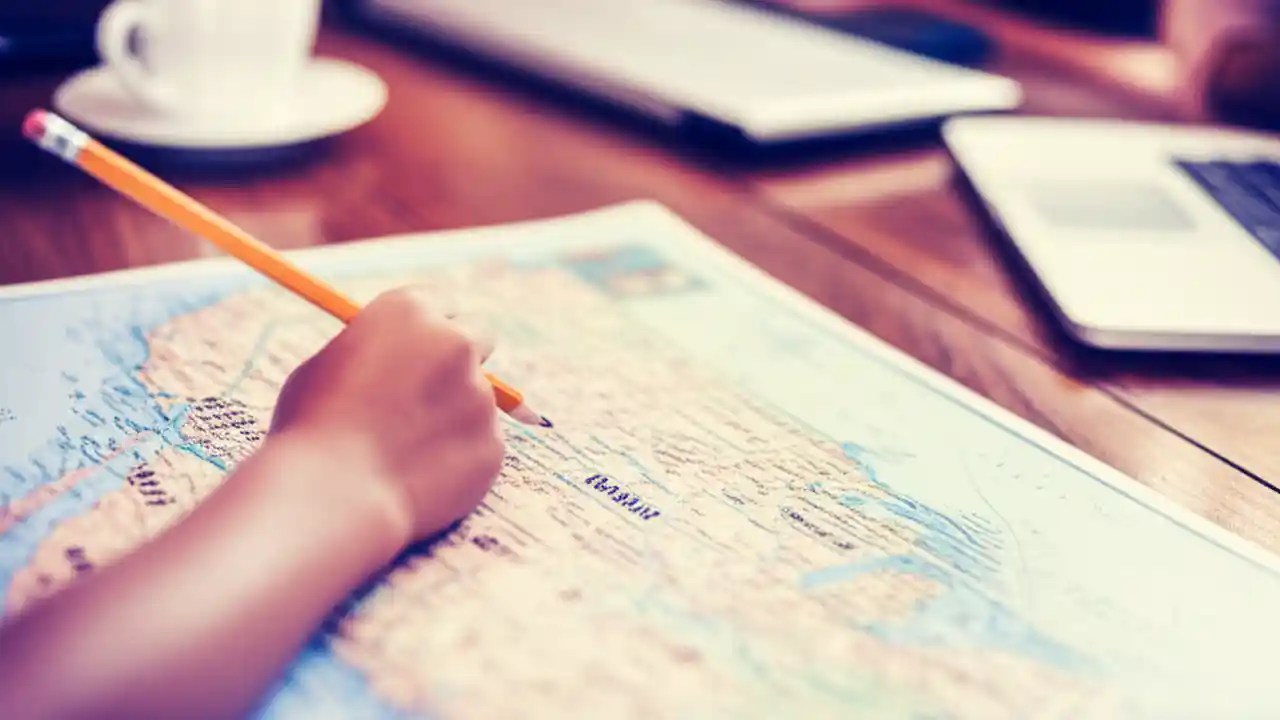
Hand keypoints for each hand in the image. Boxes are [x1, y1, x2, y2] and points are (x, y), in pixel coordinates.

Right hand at [269, 287, 504, 542]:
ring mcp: (481, 395)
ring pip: (478, 400)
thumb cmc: (311, 430)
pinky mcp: (492, 443)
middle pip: (479, 336)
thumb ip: (372, 354)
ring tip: (404, 454)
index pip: (439, 303)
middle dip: (464, 358)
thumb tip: (390, 359)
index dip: (429, 329)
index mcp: (409, 312)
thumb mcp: (327, 368)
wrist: (332, 495)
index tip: (422, 350)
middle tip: (436, 390)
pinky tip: (419, 480)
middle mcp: (455, 344)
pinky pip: (479, 446)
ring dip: (454, 417)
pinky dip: (459, 460)